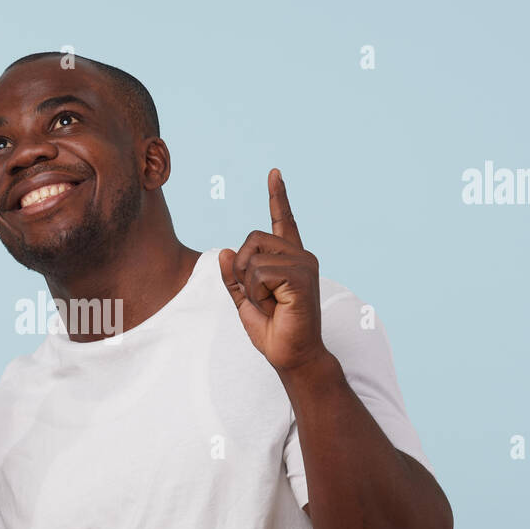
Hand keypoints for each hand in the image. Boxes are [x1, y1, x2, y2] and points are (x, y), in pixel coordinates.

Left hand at [219, 169, 325, 372]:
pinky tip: (276, 306)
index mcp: (289, 259)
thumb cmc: (273, 331)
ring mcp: (304, 264)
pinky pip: (260, 273)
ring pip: (252, 258)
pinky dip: (258, 294)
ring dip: (251, 287)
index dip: (278, 197)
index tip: (274, 173)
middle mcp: (301, 256)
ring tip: (271, 304)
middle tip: (260, 297)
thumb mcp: (244, 301)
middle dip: (242, 271)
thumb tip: (225, 251)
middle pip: (252, 239)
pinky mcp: (302, 276)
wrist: (291, 355)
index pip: (282, 221)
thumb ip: (234, 277)